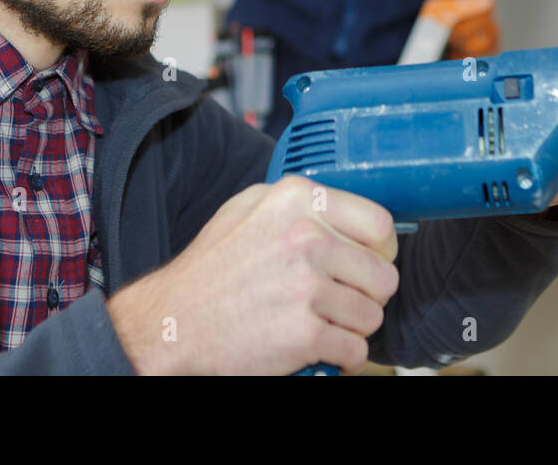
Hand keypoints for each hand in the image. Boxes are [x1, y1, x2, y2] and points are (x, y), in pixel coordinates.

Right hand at [108, 176, 398, 374]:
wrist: (173, 323)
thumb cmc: (210, 269)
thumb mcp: (247, 208)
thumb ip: (297, 201)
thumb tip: (346, 210)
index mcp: (298, 200)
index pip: (380, 225)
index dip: (381, 252)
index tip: (369, 266)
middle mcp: (306, 237)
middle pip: (383, 275)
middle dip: (368, 295)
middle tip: (341, 302)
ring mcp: (306, 286)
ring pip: (373, 315)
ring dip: (353, 327)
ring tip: (323, 324)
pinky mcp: (305, 332)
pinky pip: (356, 350)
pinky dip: (343, 356)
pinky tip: (320, 349)